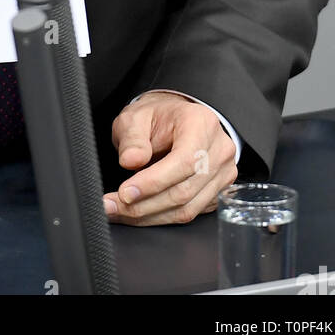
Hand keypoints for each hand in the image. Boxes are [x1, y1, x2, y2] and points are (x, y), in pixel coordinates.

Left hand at [103, 91, 237, 225]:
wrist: (174, 120)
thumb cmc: (157, 116)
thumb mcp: (136, 117)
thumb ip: (133, 138)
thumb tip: (130, 161)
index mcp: (202, 125)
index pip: (184, 161)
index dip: (153, 182)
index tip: (125, 193)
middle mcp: (218, 150)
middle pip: (184, 191)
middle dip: (144, 205)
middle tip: (112, 206)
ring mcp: (222, 174)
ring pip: (187, 209)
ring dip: (149, 216)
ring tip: (118, 211)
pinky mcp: (216, 193)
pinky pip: (189, 214)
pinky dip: (159, 217)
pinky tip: (137, 213)